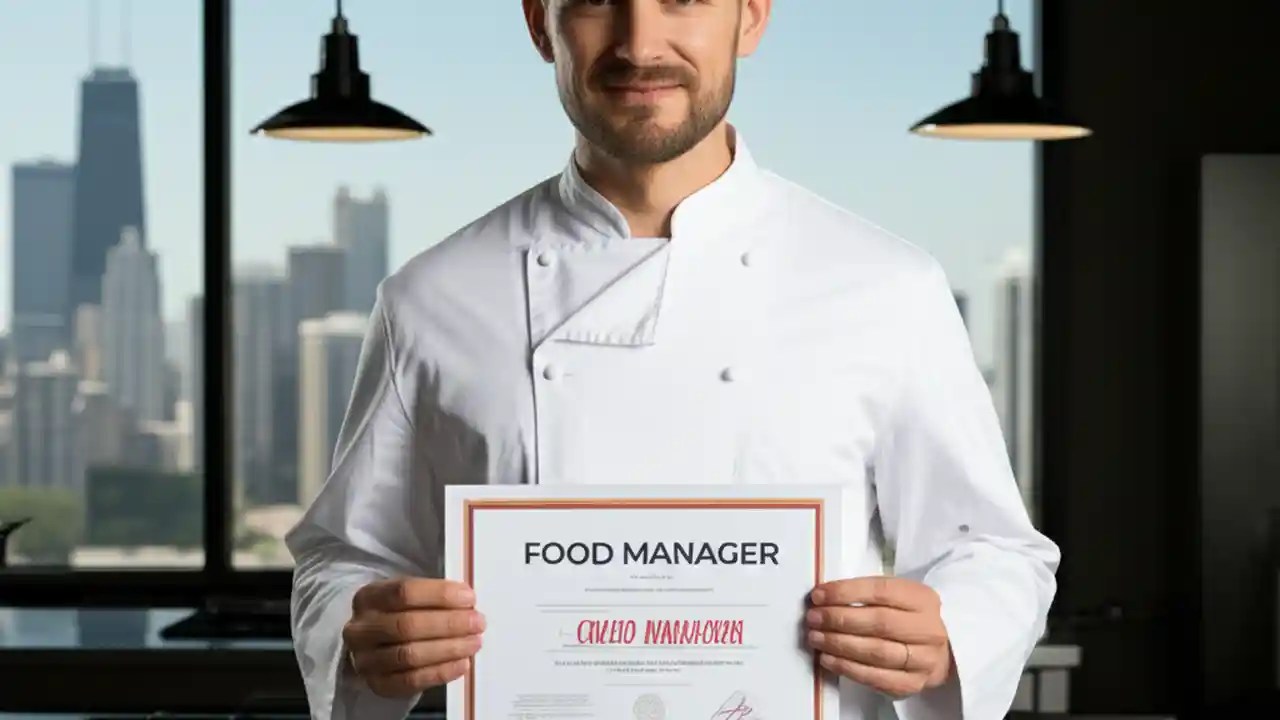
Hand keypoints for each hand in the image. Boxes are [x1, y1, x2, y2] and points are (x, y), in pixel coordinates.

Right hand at [342, 578, 484, 697]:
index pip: (404, 591)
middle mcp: (360, 628)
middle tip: (477, 623)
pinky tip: (462, 664)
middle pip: (407, 625)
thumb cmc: (401, 613)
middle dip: (449, 624)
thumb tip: (467, 602)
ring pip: (409, 655)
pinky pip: (410, 681)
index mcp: (368, 596)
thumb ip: (434, 597)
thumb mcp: (410, 597)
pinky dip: (440, 672)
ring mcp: (365, 659)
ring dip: (448, 649)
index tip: (469, 598)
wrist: (378, 645)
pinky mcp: (376, 684)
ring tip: (474, 642)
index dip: (440, 595)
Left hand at [805, 576, 952, 699]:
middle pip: (879, 623)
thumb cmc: (906, 618)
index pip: (881, 591)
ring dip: (839, 645)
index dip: (846, 592)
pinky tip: (828, 660)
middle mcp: (928, 629)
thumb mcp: (897, 597)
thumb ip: (866, 594)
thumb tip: (824, 597)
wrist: (937, 652)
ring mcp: (924, 660)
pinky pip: (876, 678)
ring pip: (877, 652)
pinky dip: (847, 668)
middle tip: (813, 618)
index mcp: (923, 599)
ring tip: (816, 638)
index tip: (818, 595)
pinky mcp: (912, 684)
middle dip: (839, 619)